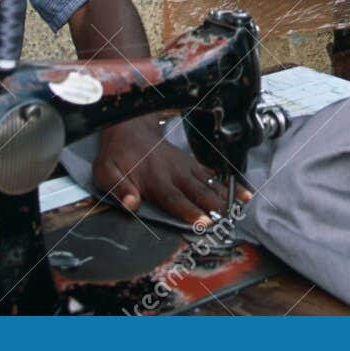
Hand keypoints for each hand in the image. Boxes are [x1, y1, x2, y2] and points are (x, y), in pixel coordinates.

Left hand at [93, 116, 251, 228]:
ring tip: (243, 203)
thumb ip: (119, 189)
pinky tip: (242, 191)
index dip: (188, 210)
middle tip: (228, 217)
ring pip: (208, 182)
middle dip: (213, 204)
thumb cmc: (117, 156)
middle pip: (196, 190)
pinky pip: (211, 173)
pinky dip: (227, 183)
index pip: (173, 197)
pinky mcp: (191, 164)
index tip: (203, 221)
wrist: (130, 129)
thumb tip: (131, 204)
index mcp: (154, 178)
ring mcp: (185, 167)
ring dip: (226, 193)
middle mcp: (174, 173)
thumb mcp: (106, 173)